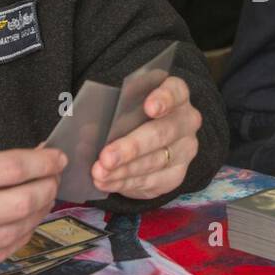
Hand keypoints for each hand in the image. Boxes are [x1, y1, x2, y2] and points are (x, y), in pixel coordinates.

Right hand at [0, 148, 65, 274]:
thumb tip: (34, 161)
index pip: (9, 170)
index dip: (43, 163)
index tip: (56, 158)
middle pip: (20, 203)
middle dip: (47, 188)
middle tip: (52, 179)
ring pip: (15, 233)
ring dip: (37, 214)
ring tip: (40, 200)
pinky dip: (18, 237)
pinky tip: (22, 224)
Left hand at [90, 75, 201, 200]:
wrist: (150, 141)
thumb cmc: (133, 116)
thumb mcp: (125, 106)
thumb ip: (111, 112)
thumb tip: (89, 131)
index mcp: (176, 94)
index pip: (175, 92)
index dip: (163, 99)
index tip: (150, 107)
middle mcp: (185, 121)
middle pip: (162, 133)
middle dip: (131, 147)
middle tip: (106, 158)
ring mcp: (184, 149)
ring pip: (155, 161)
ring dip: (124, 170)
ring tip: (100, 173)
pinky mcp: (176, 174)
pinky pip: (151, 181)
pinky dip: (125, 183)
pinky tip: (106, 182)